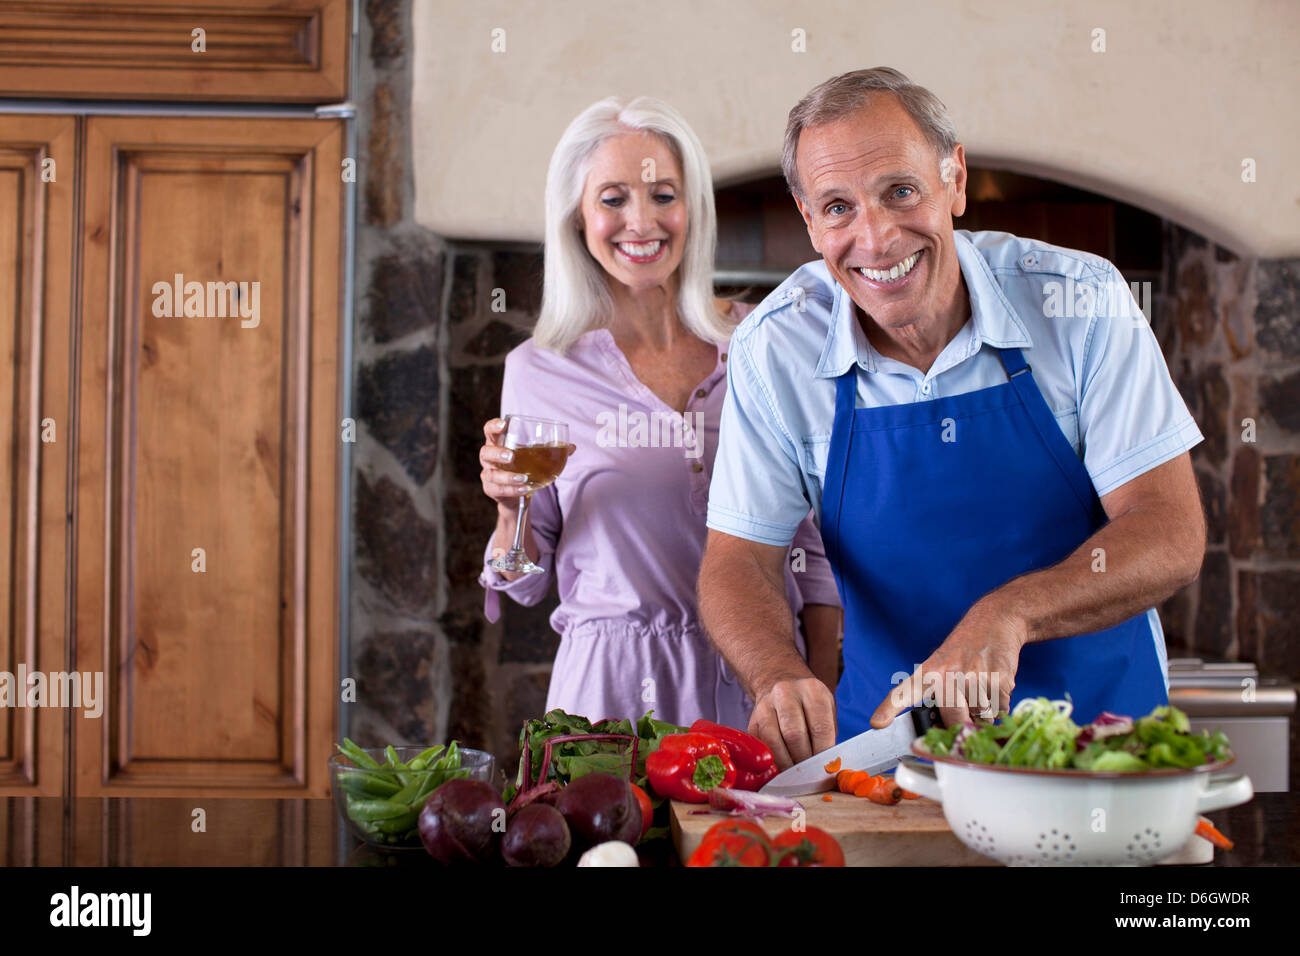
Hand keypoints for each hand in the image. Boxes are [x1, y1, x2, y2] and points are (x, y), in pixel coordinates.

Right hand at [478, 417, 574, 512]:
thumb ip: (552, 450)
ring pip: (491, 474)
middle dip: (497, 453)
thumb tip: (572, 447)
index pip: (490, 430)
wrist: (519, 493)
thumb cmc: (525, 467)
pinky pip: (499, 490)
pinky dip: (512, 490)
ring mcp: (488, 474)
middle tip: (511, 456)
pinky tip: (525, 489)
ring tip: (523, 478)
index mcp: (499, 443)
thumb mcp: (537, 457)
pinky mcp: (491, 490)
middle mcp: (490, 458)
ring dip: (508, 476)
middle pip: (485, 452)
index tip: (504, 425)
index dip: (494, 426)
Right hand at [747, 676, 836, 769]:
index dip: (823, 752)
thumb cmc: (808, 705)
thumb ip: (828, 736)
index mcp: (811, 690)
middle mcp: (785, 693)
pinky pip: (761, 746)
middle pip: (794, 735)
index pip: (820, 727)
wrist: (780, 683)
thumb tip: (827, 767)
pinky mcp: (752, 720)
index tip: (825, 767)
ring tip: (795, 772)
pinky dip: (772, 761)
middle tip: (810, 773)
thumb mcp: (826, 710)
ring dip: (786, 763)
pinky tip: (781, 766)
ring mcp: (765, 706)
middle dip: (803, 760)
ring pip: (774, 742)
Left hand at [870, 597, 1026, 729]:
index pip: (904, 693)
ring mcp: (975, 677)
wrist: (993, 621)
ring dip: (984, 713)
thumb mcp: (940, 664)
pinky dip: (1000, 705)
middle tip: (967, 705)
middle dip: (963, 723)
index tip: (877, 723)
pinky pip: (1000, 711)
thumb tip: (943, 733)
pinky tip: (994, 685)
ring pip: (981, 719)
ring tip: (981, 687)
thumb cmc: (963, 650)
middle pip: (955, 722)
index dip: (889, 709)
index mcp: (928, 673)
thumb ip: (936, 697)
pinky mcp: (999, 680)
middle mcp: (949, 675)